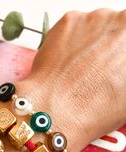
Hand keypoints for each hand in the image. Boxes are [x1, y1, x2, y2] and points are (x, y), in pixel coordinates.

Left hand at [17, 9, 125, 151]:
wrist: (56, 108)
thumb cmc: (94, 108)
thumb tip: (121, 66)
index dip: (119, 55)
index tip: (114, 63)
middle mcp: (121, 21)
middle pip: (115, 30)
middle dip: (108, 47)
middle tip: (97, 67)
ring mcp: (93, 18)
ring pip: (94, 27)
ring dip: (89, 42)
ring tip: (78, 67)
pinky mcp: (69, 21)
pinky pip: (73, 28)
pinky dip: (69, 41)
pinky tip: (66, 61)